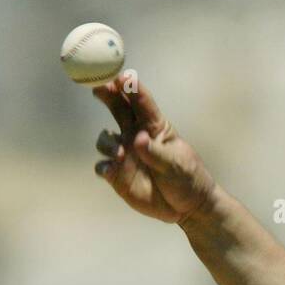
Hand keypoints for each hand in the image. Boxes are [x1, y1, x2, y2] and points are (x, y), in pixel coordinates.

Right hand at [92, 72, 216, 224]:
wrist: (187, 208)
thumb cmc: (187, 179)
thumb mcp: (177, 166)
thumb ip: (157, 153)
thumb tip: (138, 139)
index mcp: (155, 126)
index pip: (141, 102)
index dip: (130, 87)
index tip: (121, 76)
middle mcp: (135, 135)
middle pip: (116, 108)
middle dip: (106, 94)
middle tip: (97, 86)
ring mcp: (125, 153)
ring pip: (106, 138)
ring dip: (108, 142)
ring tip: (119, 153)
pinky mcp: (117, 174)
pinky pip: (103, 166)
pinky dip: (103, 166)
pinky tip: (109, 169)